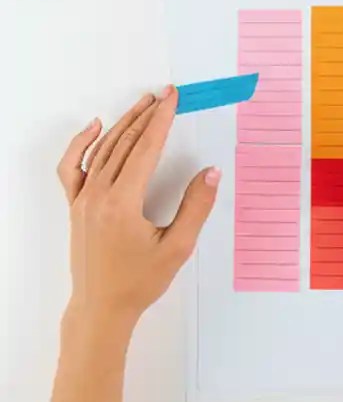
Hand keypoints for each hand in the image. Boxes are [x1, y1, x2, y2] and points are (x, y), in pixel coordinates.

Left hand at [55, 87, 219, 329]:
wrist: (101, 308)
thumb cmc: (139, 282)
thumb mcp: (178, 247)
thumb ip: (196, 207)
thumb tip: (211, 173)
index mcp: (122, 202)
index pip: (145, 149)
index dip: (162, 120)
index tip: (173, 98)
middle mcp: (98, 195)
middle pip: (124, 143)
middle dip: (146, 115)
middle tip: (164, 94)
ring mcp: (82, 199)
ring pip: (102, 150)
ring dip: (123, 124)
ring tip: (142, 104)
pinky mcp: (76, 206)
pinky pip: (73, 166)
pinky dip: (82, 143)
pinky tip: (94, 127)